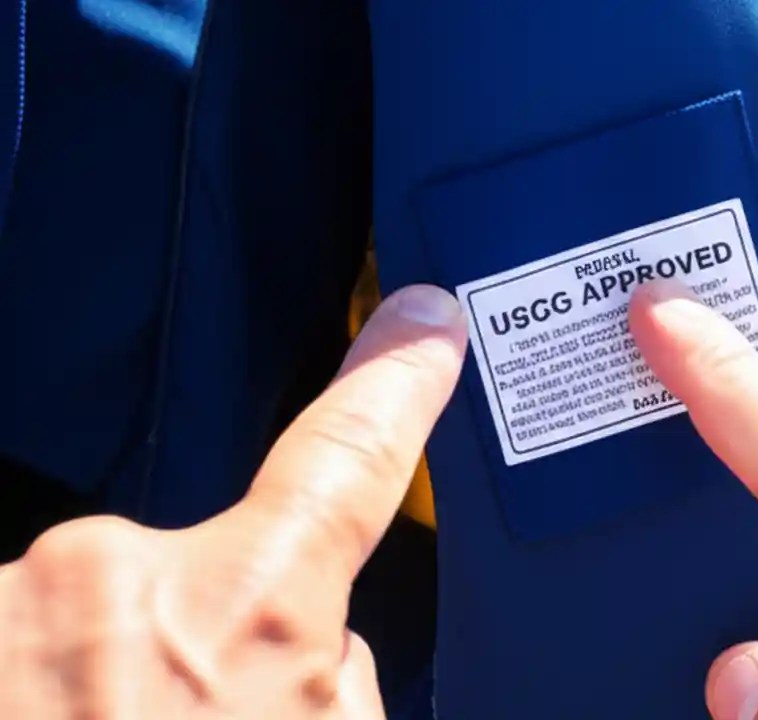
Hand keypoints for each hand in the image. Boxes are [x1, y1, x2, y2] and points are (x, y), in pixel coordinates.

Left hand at [0, 286, 467, 718]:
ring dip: (112, 679)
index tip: (421, 323)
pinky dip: (41, 693)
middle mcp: (121, 583)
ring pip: (103, 617)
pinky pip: (27, 639)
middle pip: (204, 571)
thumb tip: (322, 643)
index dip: (392, 381)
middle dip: (208, 641)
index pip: (349, 455)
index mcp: (253, 615)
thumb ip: (335, 675)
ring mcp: (14, 605)